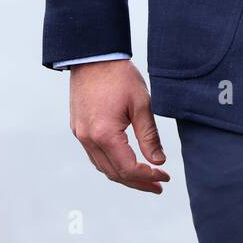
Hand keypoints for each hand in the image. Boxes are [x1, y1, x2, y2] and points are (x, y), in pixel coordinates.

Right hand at [69, 59, 169, 193]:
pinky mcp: (77, 129)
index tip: (165, 176)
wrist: (93, 56)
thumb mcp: (141, 104)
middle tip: (159, 185)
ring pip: (102, 167)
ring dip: (124, 176)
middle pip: (114, 173)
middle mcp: (88, 139)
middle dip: (138, 182)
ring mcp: (80, 135)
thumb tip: (158, 161)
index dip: (148, 176)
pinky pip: (95, 155)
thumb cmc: (119, 76)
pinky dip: (111, 164)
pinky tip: (125, 163)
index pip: (129, 168)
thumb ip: (149, 135)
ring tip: (145, 178)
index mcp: (105, 134)